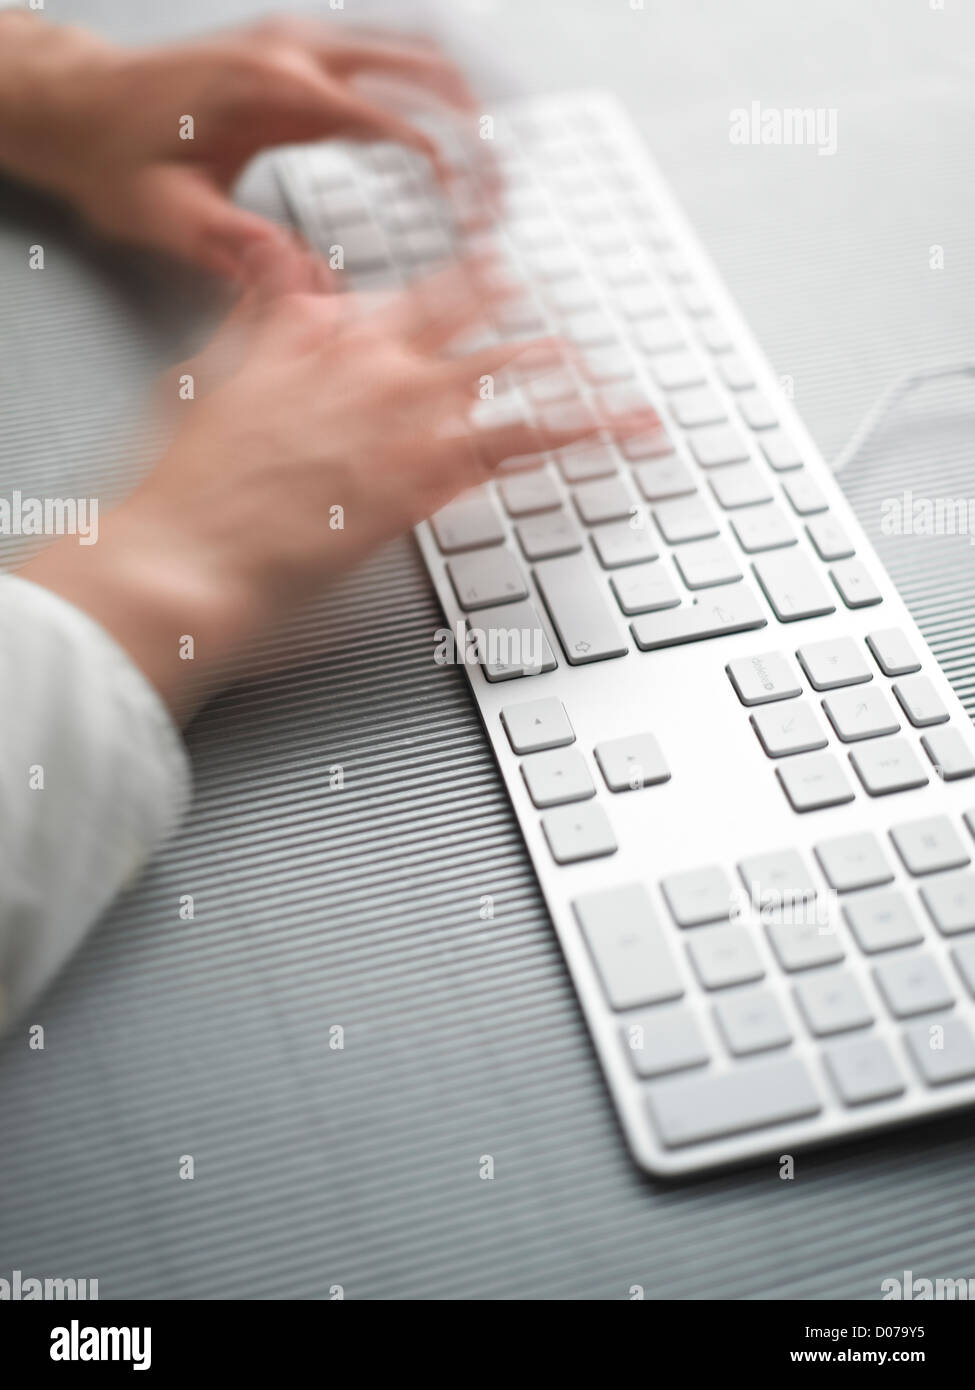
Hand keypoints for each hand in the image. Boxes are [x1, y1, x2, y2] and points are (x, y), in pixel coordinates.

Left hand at [0, 12, 477, 279]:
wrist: (81, 106)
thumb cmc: (120, 160)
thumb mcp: (167, 217)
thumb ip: (235, 247)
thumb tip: (308, 284)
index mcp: (274, 91)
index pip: (391, 120)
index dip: (447, 166)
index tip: (479, 211)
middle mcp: (294, 51)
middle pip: (422, 66)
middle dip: (478, 124)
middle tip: (508, 179)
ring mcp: (298, 40)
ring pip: (412, 47)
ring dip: (464, 94)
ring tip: (501, 151)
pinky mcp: (297, 50)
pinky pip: (385, 53)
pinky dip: (429, 83)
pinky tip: (453, 118)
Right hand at [17, 257, 660, 721]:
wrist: (179, 561)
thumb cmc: (183, 494)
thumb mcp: (205, 382)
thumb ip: (257, 323)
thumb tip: (277, 277)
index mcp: (314, 332)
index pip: (407, 297)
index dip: (456, 295)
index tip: (488, 294)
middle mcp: (370, 359)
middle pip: (473, 308)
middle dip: (527, 312)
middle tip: (567, 327)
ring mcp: (406, 414)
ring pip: (517, 368)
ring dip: (576, 370)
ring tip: (622, 389)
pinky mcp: (431, 479)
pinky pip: (531, 445)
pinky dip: (589, 436)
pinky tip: (629, 437)